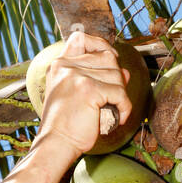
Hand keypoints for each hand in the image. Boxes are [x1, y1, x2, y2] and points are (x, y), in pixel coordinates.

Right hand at [35, 31, 133, 159]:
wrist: (56, 144)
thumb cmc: (66, 125)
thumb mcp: (79, 96)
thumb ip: (97, 79)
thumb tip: (125, 71)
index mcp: (60, 65)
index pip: (80, 38)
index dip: (99, 44)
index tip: (110, 58)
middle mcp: (66, 66)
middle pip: (107, 57)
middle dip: (117, 77)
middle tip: (113, 97)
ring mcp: (76, 75)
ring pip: (117, 74)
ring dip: (120, 95)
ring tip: (112, 110)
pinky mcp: (88, 89)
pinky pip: (120, 93)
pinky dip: (124, 108)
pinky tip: (117, 118)